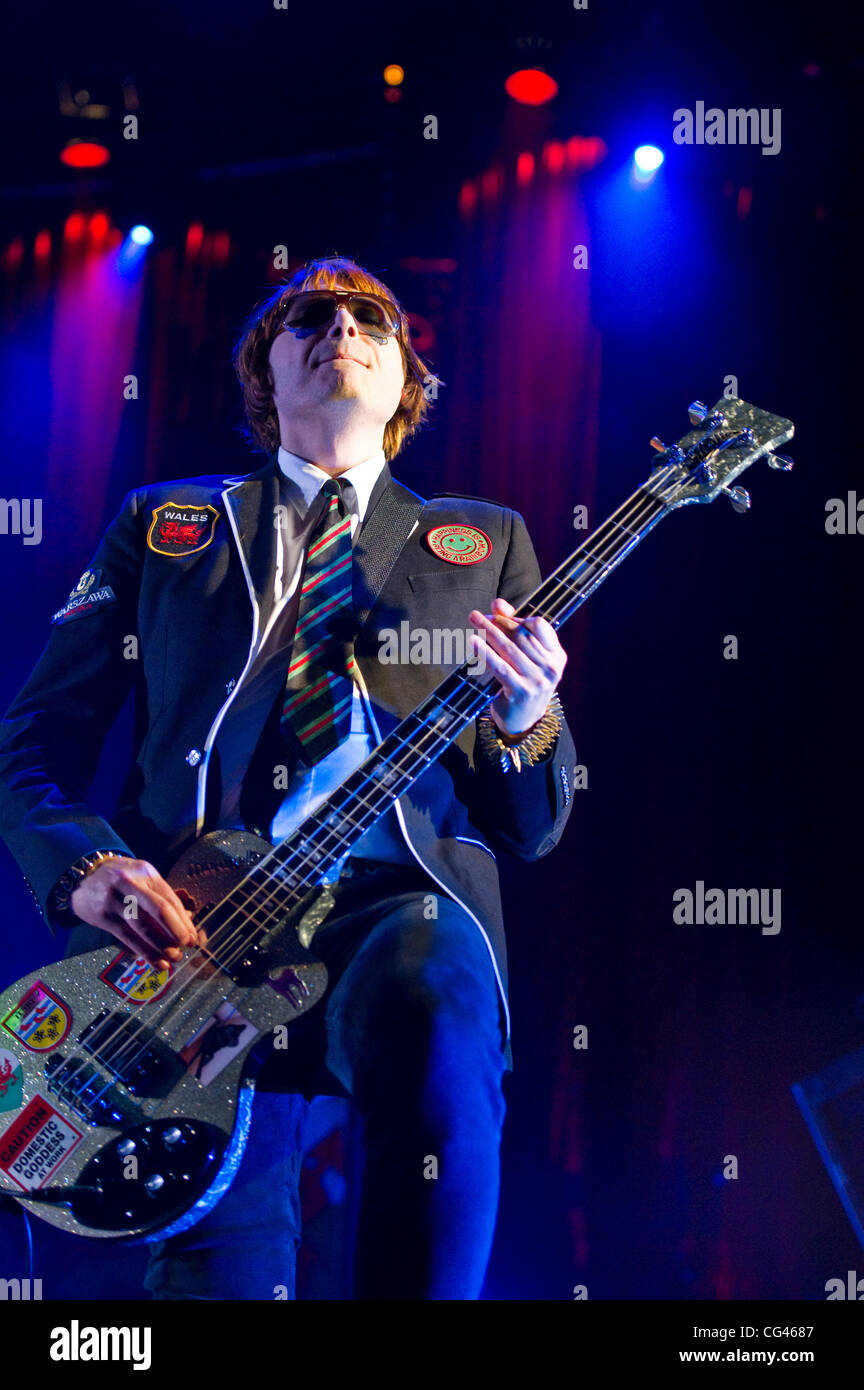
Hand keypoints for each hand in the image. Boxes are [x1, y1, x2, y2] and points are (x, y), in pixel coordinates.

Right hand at [70, 858, 198, 969]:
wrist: (82, 877)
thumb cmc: (118, 880)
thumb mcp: (140, 878)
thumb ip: (159, 897)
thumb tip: (184, 923)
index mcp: (145, 873)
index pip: (170, 899)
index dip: (184, 921)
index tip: (193, 936)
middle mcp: (131, 884)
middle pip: (160, 909)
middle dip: (177, 931)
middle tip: (187, 945)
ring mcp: (116, 900)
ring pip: (143, 926)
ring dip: (162, 945)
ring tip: (174, 957)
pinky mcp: (105, 916)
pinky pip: (128, 938)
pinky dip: (145, 952)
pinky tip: (157, 962)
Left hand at [468, 598, 566, 738]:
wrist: (524, 720)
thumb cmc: (524, 681)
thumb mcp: (526, 657)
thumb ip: (514, 628)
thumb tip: (498, 603)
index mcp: (557, 655)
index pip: (540, 626)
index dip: (518, 618)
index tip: (497, 615)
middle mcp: (551, 667)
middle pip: (521, 636)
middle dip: (498, 623)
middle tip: (478, 616)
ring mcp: (537, 680)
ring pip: (509, 649)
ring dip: (489, 632)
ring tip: (473, 621)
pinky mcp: (521, 692)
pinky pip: (500, 667)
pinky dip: (485, 652)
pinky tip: (473, 642)